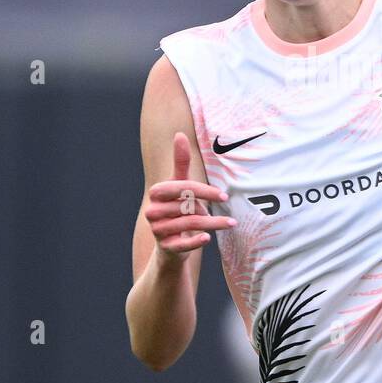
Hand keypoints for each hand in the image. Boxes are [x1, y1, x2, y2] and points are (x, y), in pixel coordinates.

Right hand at [145, 131, 236, 257]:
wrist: (170, 244)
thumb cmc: (178, 208)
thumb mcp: (180, 185)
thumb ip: (181, 162)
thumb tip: (179, 134)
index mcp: (155, 193)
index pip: (182, 188)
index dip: (204, 191)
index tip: (224, 196)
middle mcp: (152, 211)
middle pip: (187, 205)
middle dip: (208, 208)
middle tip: (224, 211)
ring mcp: (157, 230)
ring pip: (189, 224)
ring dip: (213, 224)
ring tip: (229, 223)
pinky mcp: (165, 248)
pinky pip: (182, 244)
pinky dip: (196, 241)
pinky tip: (208, 238)